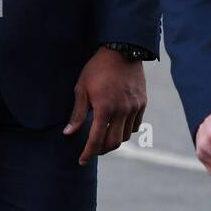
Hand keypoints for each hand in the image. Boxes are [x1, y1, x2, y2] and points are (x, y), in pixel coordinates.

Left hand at [64, 46, 146, 164]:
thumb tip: (68, 133)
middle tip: (93, 150)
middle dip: (101, 150)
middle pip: (114, 143)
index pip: (96, 140)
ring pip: (125, 136)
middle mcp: (122, 111)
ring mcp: (134, 107)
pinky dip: (126, 130)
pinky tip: (117, 126)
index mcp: (105, 108)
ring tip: (104, 137)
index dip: (88, 153)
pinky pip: (135, 125)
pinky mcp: (142, 103)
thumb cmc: (97, 68)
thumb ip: (77, 113)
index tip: (82, 160)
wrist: (122, 50)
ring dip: (114, 140)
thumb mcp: (82, 88)